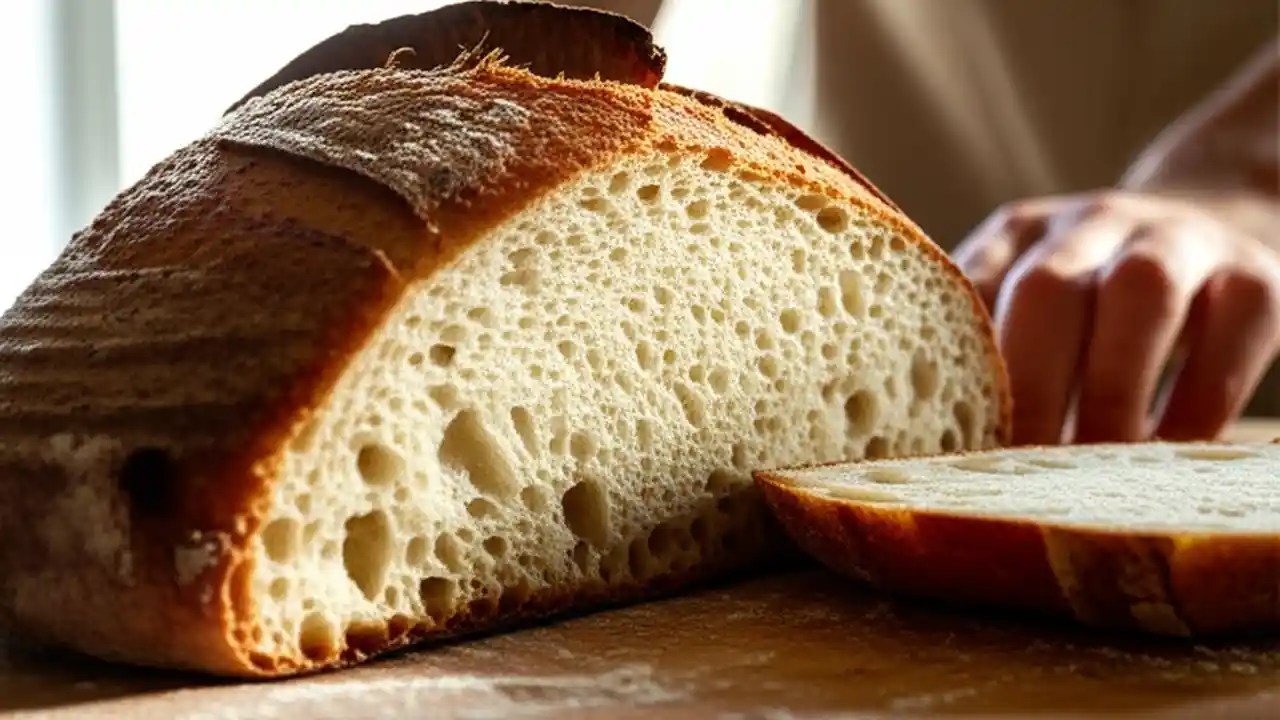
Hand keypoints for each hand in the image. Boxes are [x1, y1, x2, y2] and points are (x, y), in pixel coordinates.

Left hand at [953, 190, 1279, 445]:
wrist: (1220, 214)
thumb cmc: (1095, 297)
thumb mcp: (1029, 299)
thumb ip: (985, 350)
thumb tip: (931, 445)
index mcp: (1016, 234)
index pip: (966, 290)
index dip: (955, 368)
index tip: (943, 444)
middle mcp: (1089, 223)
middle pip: (1046, 290)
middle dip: (1030, 388)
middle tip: (1017, 471)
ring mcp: (1175, 237)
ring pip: (1139, 294)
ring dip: (1112, 391)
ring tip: (1095, 470)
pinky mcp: (1255, 271)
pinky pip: (1233, 326)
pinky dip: (1199, 399)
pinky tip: (1171, 456)